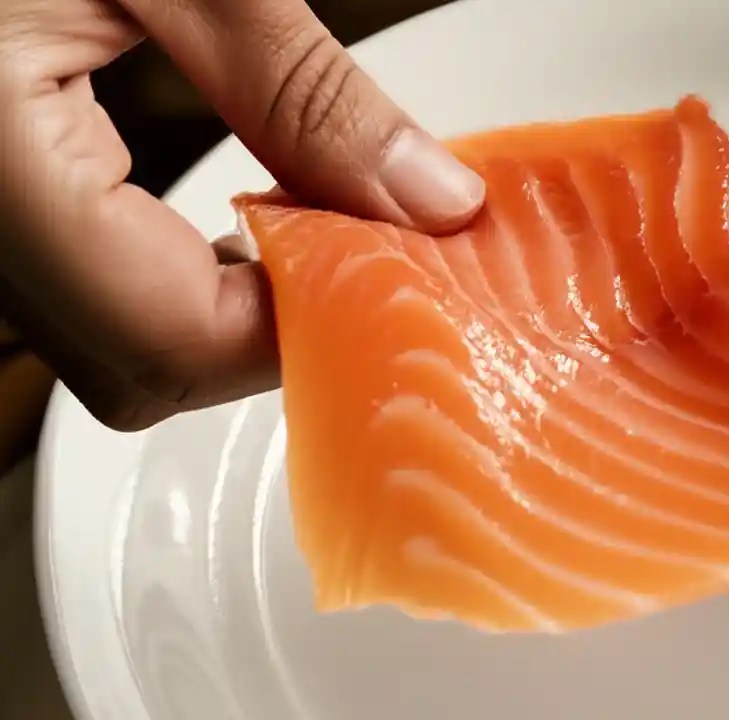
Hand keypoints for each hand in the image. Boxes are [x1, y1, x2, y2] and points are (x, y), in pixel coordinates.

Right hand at [0, 0, 484, 430]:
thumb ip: (302, 89)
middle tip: (377, 244)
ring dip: (248, 307)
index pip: (177, 335)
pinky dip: (199, 280)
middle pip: (151, 367)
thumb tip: (429, 202)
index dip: (312, 320)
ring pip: (128, 349)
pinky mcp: (3, 214)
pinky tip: (254, 216)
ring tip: (328, 223)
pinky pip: (106, 301)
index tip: (403, 262)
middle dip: (287, 323)